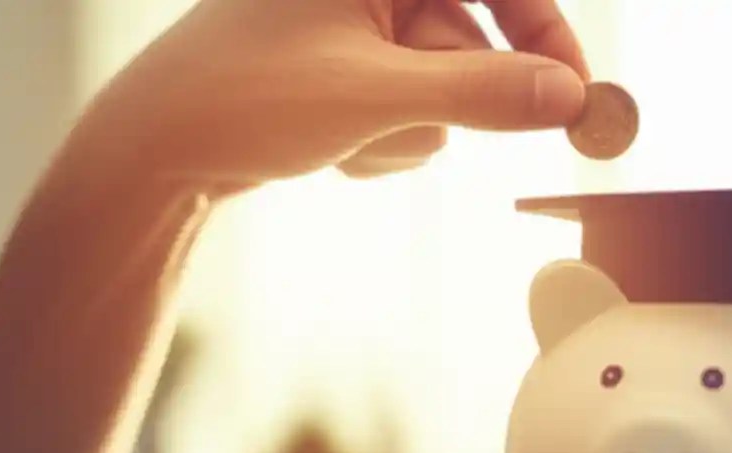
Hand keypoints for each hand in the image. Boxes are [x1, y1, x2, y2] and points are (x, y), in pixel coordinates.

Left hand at [82, 0, 588, 191]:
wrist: (157, 151)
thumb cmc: (246, 98)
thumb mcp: (376, 94)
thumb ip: (482, 91)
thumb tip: (566, 97)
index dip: (543, 29)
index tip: (574, 93)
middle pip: (472, 40)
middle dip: (443, 99)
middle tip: (392, 122)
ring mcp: (360, 23)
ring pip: (443, 85)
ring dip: (406, 127)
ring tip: (339, 133)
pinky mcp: (350, 65)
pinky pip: (410, 107)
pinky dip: (383, 137)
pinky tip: (327, 142)